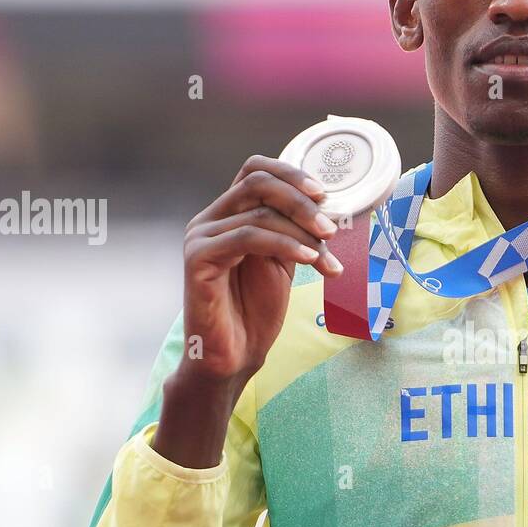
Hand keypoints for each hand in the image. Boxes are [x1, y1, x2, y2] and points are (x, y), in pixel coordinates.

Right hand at [152, 156, 343, 468]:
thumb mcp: (283, 261)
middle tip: (331, 228)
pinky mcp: (197, 258)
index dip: (291, 173)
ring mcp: (200, 236)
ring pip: (258, 213)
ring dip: (301, 233)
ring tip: (326, 259)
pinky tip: (309, 260)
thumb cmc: (255, 312)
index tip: (325, 194)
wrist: (233, 356)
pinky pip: (246, 237)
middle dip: (301, 201)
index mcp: (229, 214)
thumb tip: (324, 204)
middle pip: (257, 182)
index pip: (255, 170)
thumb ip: (293, 230)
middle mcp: (209, 219)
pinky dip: (284, 245)